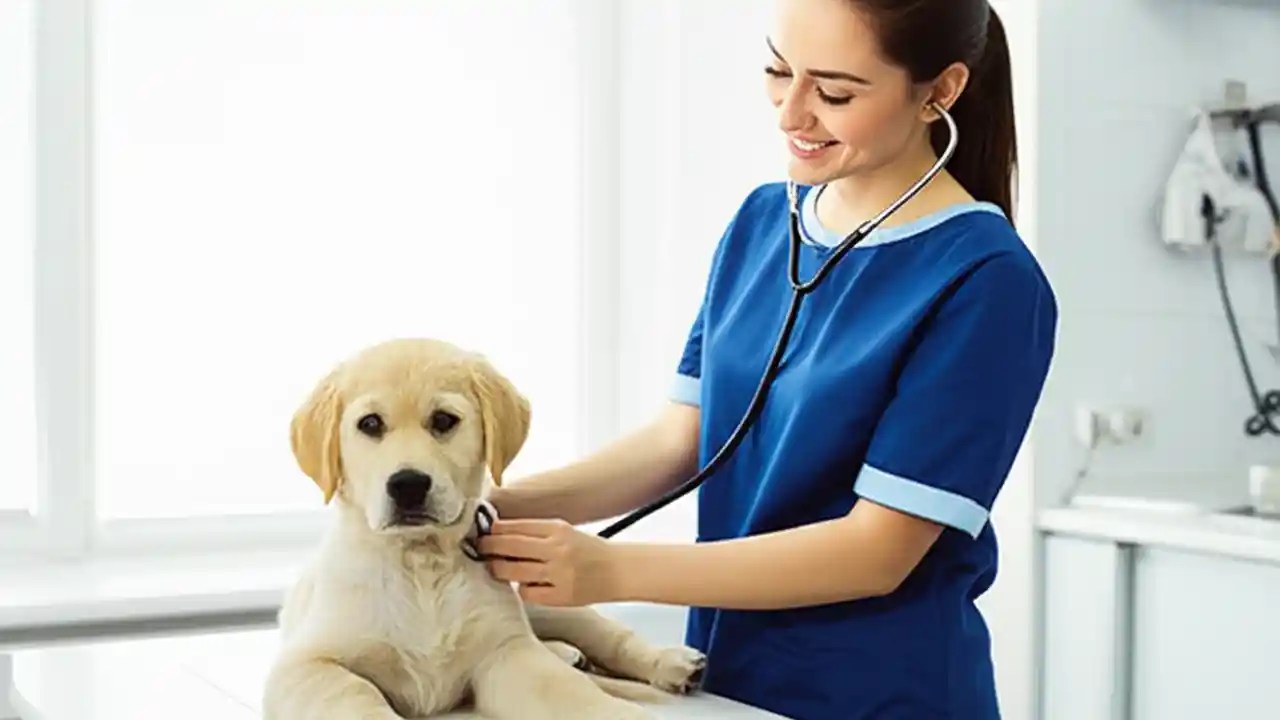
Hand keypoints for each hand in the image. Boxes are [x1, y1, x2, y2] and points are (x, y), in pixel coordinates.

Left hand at [476, 518, 621, 605]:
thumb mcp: (565, 532)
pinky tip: (523, 584)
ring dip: (496, 568)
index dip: (493, 529)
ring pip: (513, 570)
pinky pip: (527, 592)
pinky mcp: (560, 596)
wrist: (618, 571)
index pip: (516, 526)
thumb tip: (499, 534)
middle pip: (509, 546)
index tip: (482, 532)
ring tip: (492, 567)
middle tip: (478, 548)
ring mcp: (558, 574)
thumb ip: (536, 532)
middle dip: (488, 547)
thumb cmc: (588, 550)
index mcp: (557, 528)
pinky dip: (521, 588)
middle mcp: (556, 549)